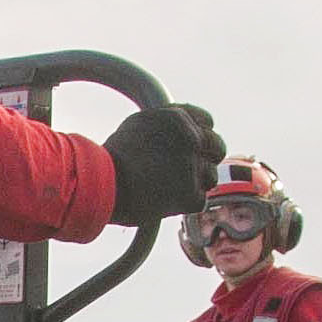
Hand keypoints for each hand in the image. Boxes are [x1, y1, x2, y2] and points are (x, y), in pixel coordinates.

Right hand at [103, 104, 224, 228]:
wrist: (103, 186)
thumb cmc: (113, 158)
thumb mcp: (138, 125)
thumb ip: (165, 124)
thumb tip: (179, 127)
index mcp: (178, 117)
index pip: (207, 121)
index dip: (200, 134)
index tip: (193, 146)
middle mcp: (191, 138)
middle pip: (218, 147)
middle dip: (207, 158)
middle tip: (190, 170)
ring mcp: (193, 167)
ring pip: (211, 176)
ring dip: (195, 183)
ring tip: (168, 188)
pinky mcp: (192, 195)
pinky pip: (200, 200)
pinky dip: (185, 204)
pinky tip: (164, 201)